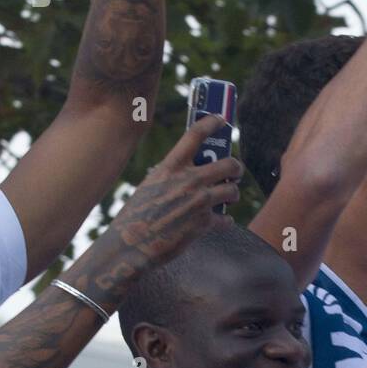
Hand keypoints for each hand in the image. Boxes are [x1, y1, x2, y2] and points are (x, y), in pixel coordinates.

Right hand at [107, 115, 242, 266]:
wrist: (130, 247)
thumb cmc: (136, 216)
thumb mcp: (150, 186)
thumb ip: (173, 176)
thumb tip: (195, 171)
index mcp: (170, 168)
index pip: (195, 135)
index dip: (212, 123)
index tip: (222, 119)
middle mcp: (187, 181)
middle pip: (228, 163)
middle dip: (236, 167)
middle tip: (235, 172)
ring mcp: (198, 202)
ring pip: (232, 190)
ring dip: (233, 194)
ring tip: (229, 197)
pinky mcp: (203, 224)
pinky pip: (226, 219)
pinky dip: (224, 221)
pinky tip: (221, 222)